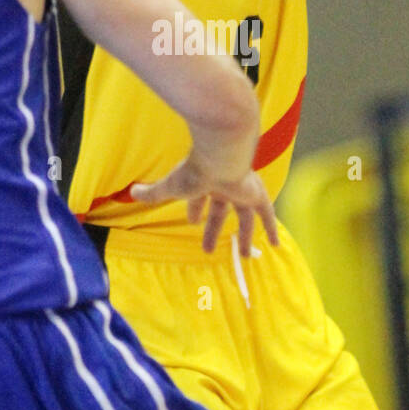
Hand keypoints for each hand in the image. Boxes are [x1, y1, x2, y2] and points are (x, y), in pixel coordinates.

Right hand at [131, 155, 278, 255]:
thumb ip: (152, 192)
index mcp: (205, 180)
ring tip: (244, 255)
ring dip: (243, 235)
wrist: (220, 153)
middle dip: (214, 228)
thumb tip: (132, 192)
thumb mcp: (170, 186)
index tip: (192, 221)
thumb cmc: (194, 170)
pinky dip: (272, 228)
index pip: (199, 198)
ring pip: (245, 216)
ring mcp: (242, 189)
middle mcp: (224, 184)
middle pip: (221, 211)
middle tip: (209, 249)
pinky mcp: (256, 194)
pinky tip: (276, 245)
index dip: (195, 210)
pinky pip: (267, 213)